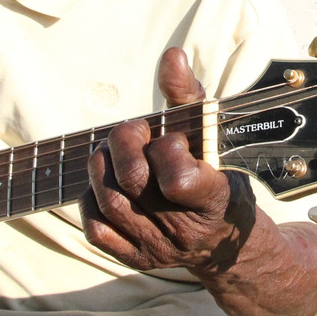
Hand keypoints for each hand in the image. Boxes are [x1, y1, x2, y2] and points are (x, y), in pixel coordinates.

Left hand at [80, 48, 254, 273]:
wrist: (225, 239)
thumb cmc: (220, 176)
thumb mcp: (214, 134)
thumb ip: (189, 96)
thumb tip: (171, 56)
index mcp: (214, 198)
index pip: (177, 179)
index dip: (167, 150)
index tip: (174, 140)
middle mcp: (185, 229)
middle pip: (133, 182)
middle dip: (124, 145)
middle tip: (133, 132)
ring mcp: (159, 248)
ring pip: (110, 202)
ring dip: (102, 166)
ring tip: (113, 152)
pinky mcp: (136, 258)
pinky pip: (97, 230)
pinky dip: (91, 200)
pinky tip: (105, 183)